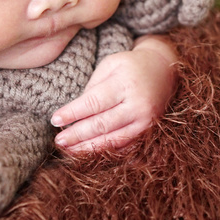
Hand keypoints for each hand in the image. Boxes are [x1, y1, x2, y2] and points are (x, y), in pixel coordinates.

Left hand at [50, 34, 178, 153]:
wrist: (164, 70)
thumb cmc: (130, 66)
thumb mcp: (110, 65)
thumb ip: (93, 87)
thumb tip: (74, 113)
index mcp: (125, 84)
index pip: (93, 103)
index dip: (72, 113)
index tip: (55, 120)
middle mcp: (138, 105)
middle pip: (102, 125)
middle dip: (77, 134)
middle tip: (58, 140)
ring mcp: (146, 121)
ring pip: (113, 140)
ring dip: (88, 147)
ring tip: (68, 150)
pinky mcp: (149, 132)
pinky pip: (125, 147)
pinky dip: (105, 152)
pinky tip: (89, 153)